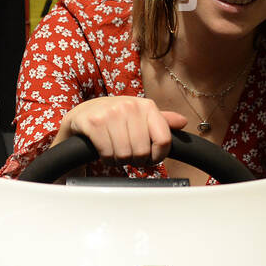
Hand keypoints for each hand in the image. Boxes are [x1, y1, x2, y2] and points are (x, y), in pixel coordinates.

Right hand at [54, 96, 188, 165]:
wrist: (83, 114)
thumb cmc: (115, 119)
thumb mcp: (140, 117)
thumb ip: (161, 121)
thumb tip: (183, 122)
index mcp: (146, 106)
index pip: (164, 139)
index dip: (158, 156)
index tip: (150, 158)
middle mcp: (129, 106)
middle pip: (143, 151)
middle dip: (136, 159)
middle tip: (128, 155)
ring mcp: (110, 113)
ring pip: (125, 154)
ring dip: (120, 160)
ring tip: (116, 152)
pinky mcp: (93, 122)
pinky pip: (107, 153)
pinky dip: (107, 159)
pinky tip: (105, 152)